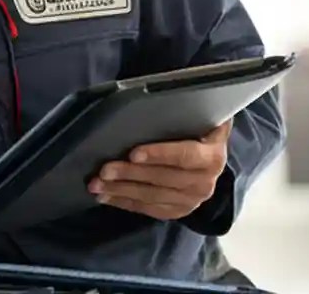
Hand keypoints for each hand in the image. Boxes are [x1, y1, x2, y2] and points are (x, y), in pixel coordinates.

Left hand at [88, 119, 231, 220]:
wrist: (208, 155)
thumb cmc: (195, 129)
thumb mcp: (198, 118)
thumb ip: (185, 111)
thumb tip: (155, 98)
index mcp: (212, 155)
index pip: (186, 155)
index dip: (160, 155)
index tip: (133, 153)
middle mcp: (205, 182)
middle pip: (163, 179)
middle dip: (130, 174)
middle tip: (104, 170)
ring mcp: (192, 200)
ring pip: (152, 197)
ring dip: (121, 190)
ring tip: (96, 185)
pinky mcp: (178, 210)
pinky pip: (148, 209)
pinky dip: (124, 202)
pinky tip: (105, 196)